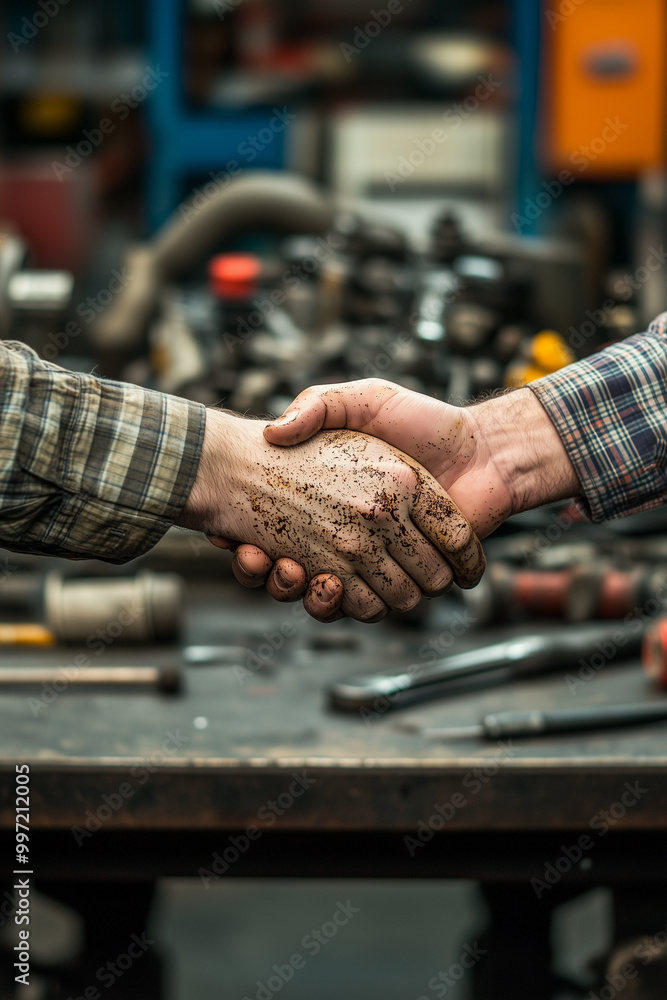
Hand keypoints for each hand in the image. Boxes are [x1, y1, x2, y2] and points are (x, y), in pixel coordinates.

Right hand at [231, 379, 579, 606]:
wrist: (483, 452)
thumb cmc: (425, 421)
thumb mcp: (364, 399)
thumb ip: (320, 404)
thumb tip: (273, 433)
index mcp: (339, 498)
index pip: (278, 528)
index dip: (249, 540)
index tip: (231, 536)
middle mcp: (356, 532)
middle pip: (297, 568)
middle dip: (271, 570)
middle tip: (249, 554)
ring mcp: (376, 558)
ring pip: (321, 592)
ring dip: (295, 587)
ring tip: (283, 566)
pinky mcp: (399, 579)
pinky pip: (357, 606)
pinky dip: (331, 603)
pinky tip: (315, 581)